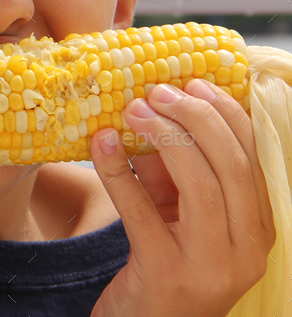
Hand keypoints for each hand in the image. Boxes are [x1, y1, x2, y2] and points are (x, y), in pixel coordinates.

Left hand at [89, 80, 276, 316]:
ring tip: (135, 109)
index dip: (227, 115)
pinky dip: (119, 172)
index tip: (195, 85)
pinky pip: (142, 211)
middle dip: (197, 119)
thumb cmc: (162, 268)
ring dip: (165, 137)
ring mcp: (210, 265)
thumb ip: (175, 177)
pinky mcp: (166, 273)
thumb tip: (153, 118)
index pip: (254, 160)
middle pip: (233, 167)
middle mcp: (246, 249)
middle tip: (160, 92)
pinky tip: (101, 143)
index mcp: (258, 230)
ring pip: (201, 185)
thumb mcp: (179, 219)